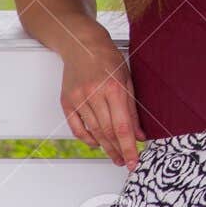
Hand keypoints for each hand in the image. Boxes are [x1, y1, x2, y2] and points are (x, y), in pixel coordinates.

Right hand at [60, 35, 145, 169]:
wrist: (81, 44)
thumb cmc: (108, 58)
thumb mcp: (128, 79)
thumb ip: (133, 109)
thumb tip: (139, 134)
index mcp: (113, 88)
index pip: (122, 127)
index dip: (129, 147)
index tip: (135, 161)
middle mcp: (94, 95)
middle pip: (108, 132)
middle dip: (118, 151)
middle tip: (126, 162)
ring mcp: (78, 99)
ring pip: (94, 132)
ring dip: (106, 148)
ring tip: (115, 156)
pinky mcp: (66, 101)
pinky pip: (76, 127)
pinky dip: (87, 139)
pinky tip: (96, 143)